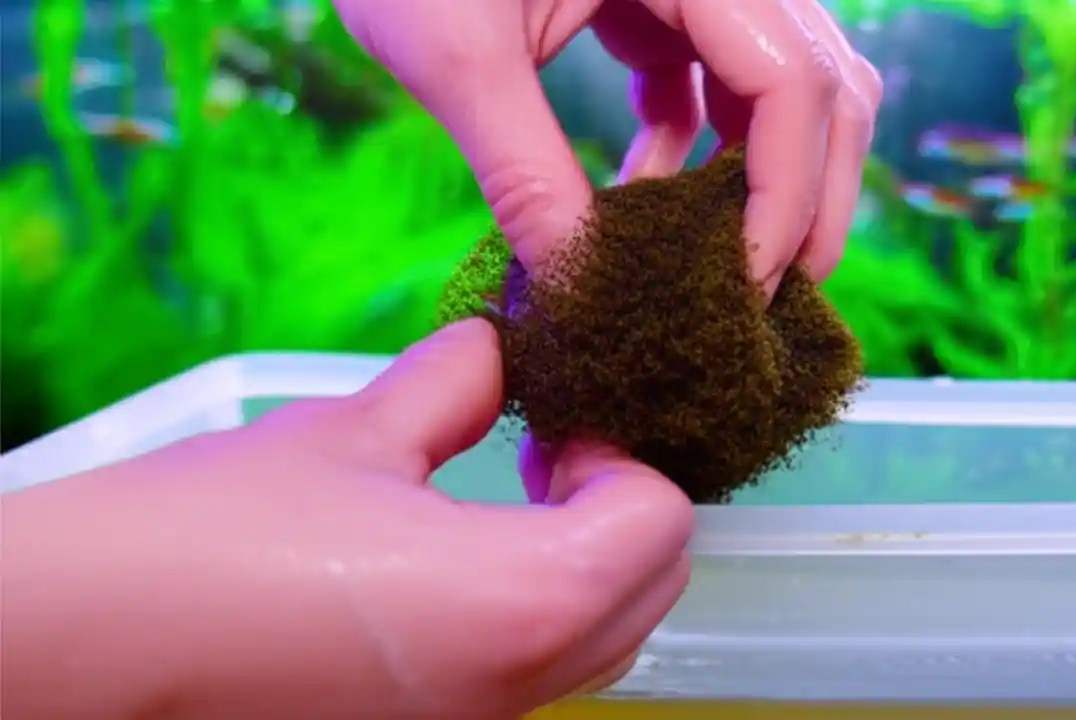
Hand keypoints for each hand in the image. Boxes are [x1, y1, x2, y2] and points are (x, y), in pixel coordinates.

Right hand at [4, 319, 693, 719]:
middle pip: (651, 586)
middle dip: (620, 504)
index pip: (661, 522)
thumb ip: (451, 387)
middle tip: (542, 450)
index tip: (555, 421)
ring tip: (501, 494)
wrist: (83, 655)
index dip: (622, 454)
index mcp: (524, 603)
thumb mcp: (348, 434)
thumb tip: (495, 350)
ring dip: (586, 557)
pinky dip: (537, 607)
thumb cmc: (207, 537)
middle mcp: (522, 686)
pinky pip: (536, 670)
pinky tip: (453, 554)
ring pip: (604, 638)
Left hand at [335, 0, 882, 296]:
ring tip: (716, 260)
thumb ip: (523, 172)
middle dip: (804, 195)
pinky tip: (646, 196)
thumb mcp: (455, 53)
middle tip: (763, 292)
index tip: (744, 285)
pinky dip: (699, 148)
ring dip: (761, 176)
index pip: (795, 81)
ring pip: (782, 85)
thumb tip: (579, 287)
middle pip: (821, 84)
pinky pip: (715, 81)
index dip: (786, 193)